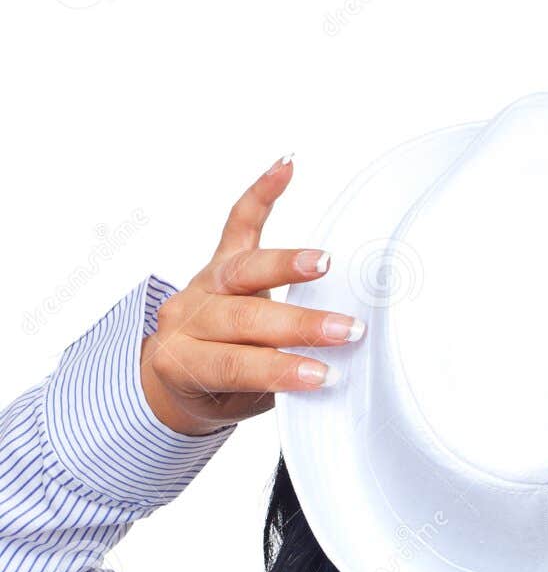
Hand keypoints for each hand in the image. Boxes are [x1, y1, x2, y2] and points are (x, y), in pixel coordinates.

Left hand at [140, 157, 364, 436]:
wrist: (179, 378)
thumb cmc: (217, 394)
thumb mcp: (240, 404)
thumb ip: (274, 386)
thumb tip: (333, 372)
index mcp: (183, 362)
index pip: (234, 365)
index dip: (279, 370)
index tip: (323, 376)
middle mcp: (185, 317)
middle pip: (242, 317)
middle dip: (297, 325)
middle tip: (345, 330)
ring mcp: (201, 284)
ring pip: (243, 269)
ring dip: (286, 265)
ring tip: (323, 263)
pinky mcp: (217, 259)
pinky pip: (239, 223)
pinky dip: (262, 194)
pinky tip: (287, 167)